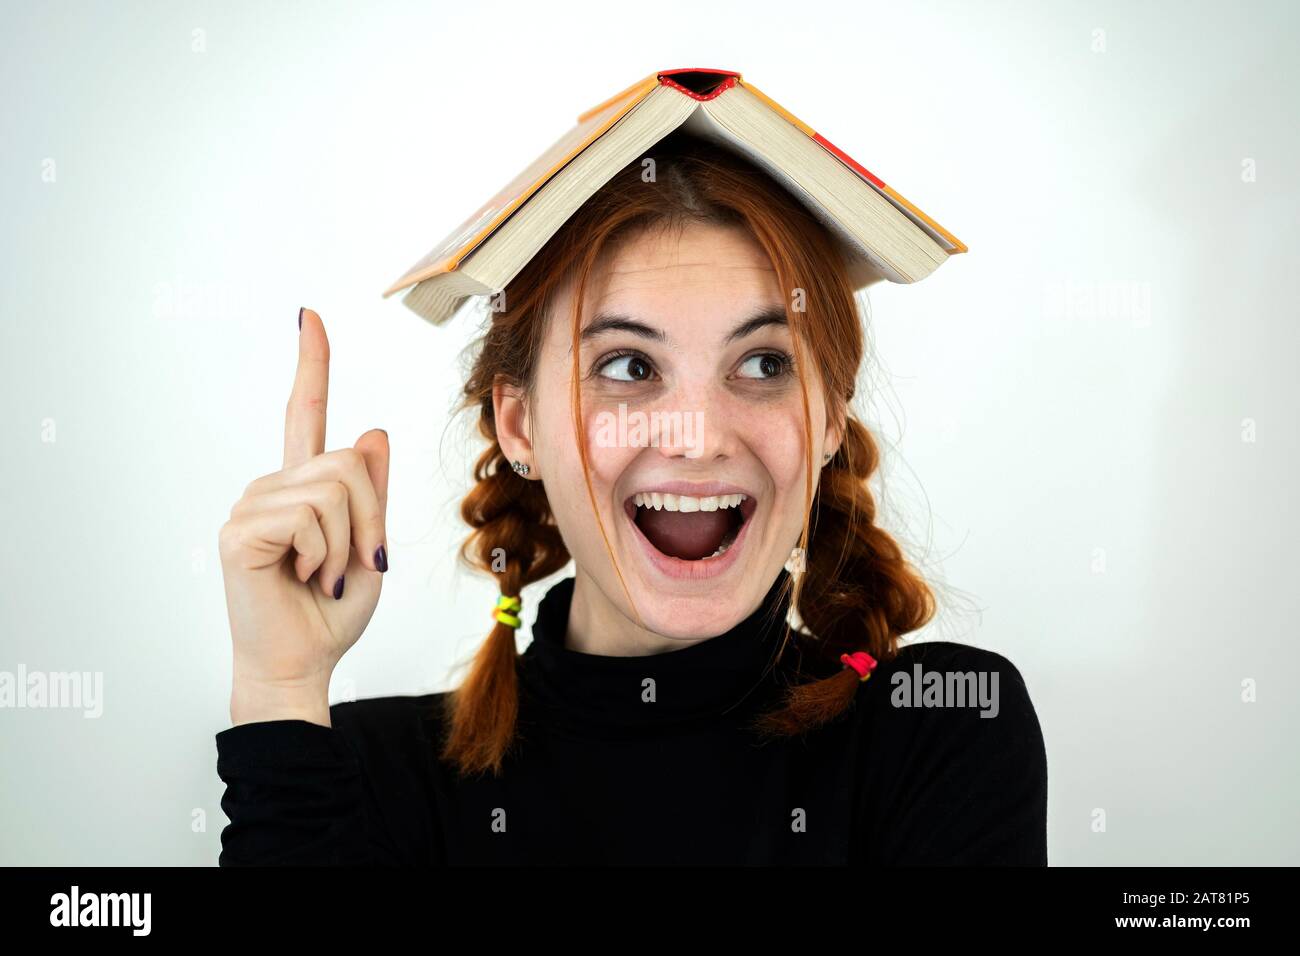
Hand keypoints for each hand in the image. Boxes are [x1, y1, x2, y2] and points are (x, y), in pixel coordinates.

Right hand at [218, 308, 389, 724]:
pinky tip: (303, 577)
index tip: (310, 316)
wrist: (304, 664)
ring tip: (323, 575)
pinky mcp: (240, 530)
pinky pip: (310, 516)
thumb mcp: (370, 546)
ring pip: (335, 486)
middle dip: (372, 517)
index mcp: (303, 488)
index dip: (312, 364)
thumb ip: (373, 493)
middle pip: (349, 461)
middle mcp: (272, 486)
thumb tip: (372, 430)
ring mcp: (251, 504)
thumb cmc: (332, 612)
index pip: (306, 413)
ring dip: (349, 541)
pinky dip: (325, 554)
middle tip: (356, 563)